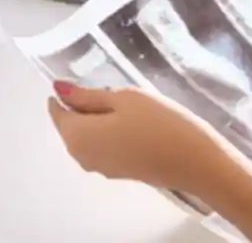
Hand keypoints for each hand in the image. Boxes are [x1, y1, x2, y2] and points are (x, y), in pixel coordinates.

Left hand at [47, 81, 238, 193]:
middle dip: (82, 107)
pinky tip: (131, 122)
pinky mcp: (117, 173)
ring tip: (123, 102)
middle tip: (110, 87)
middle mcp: (81, 156)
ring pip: (87, 137)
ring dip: (97, 120)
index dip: (66, 93)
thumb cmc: (159, 123)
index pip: (57, 112)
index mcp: (77, 136)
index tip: (83, 78)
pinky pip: (102, 147)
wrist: (194, 162)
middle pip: (71, 127)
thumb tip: (58, 89)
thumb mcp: (124, 98)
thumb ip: (89, 96)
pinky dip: (108, 133)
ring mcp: (100, 168)